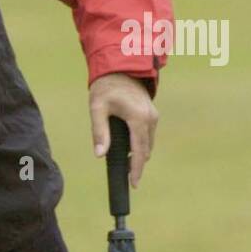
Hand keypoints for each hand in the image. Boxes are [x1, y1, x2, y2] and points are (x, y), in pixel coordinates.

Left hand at [89, 73, 157, 187]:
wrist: (120, 67)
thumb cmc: (105, 87)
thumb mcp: (97, 109)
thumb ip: (99, 132)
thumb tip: (100, 155)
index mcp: (138, 118)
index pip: (139, 151)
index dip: (136, 170)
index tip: (133, 184)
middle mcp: (150, 118)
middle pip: (146, 150)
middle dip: (137, 165)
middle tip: (128, 179)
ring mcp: (153, 116)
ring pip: (147, 143)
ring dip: (139, 155)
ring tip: (127, 167)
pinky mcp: (152, 114)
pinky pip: (147, 135)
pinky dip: (140, 144)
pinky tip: (129, 151)